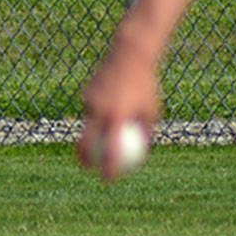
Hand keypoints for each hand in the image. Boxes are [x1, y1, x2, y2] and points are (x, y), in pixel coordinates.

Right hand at [79, 47, 160, 180]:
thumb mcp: (152, 111)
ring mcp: (90, 101)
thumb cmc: (146, 86)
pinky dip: (95, 112)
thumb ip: (146, 133)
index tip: (108, 178)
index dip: (108, 168)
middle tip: (88, 168)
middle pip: (85, 143)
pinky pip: (89, 110)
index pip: (110, 151)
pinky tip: (105, 106)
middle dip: (83, 159)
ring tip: (102, 130)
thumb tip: (141, 156)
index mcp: (118, 117)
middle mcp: (101, 111)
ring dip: (93, 130)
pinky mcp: (85, 93)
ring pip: (87, 124)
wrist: (130, 56)